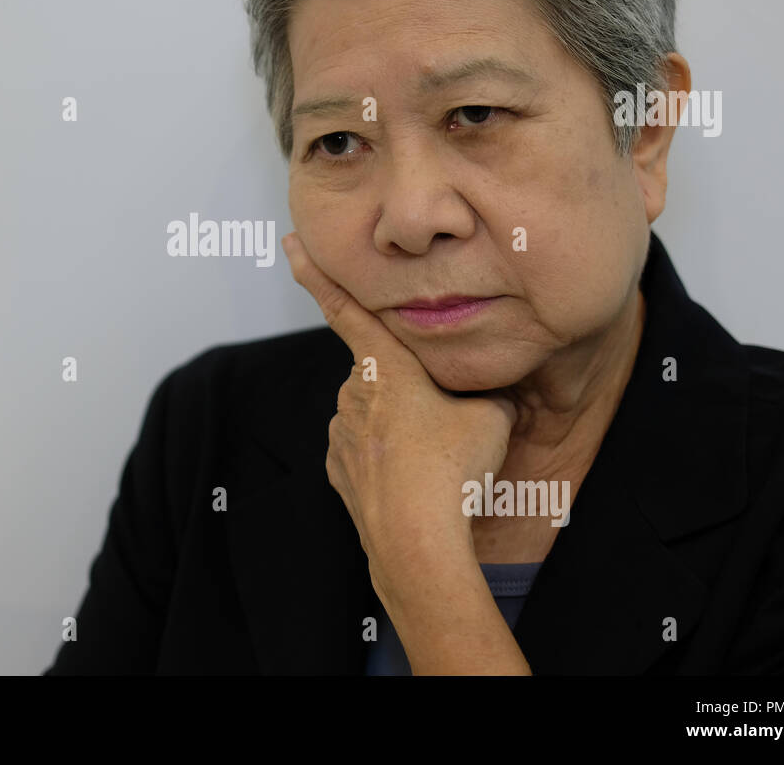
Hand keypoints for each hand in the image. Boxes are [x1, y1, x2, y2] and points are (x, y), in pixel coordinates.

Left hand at [280, 231, 517, 610]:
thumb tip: (492, 389)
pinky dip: (389, 459)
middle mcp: (353, 392)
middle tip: (448, 425)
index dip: (317, 273)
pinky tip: (413, 481)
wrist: (417, 540)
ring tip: (437, 462)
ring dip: (403, 427)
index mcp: (385, 365)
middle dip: (413, 389)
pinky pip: (366, 450)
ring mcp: (340, 433)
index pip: (346, 307)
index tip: (290, 244)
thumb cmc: (453, 470)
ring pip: (376, 415)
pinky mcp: (338, 469)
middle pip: (384, 374)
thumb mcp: (492, 415)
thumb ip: (486, 389)